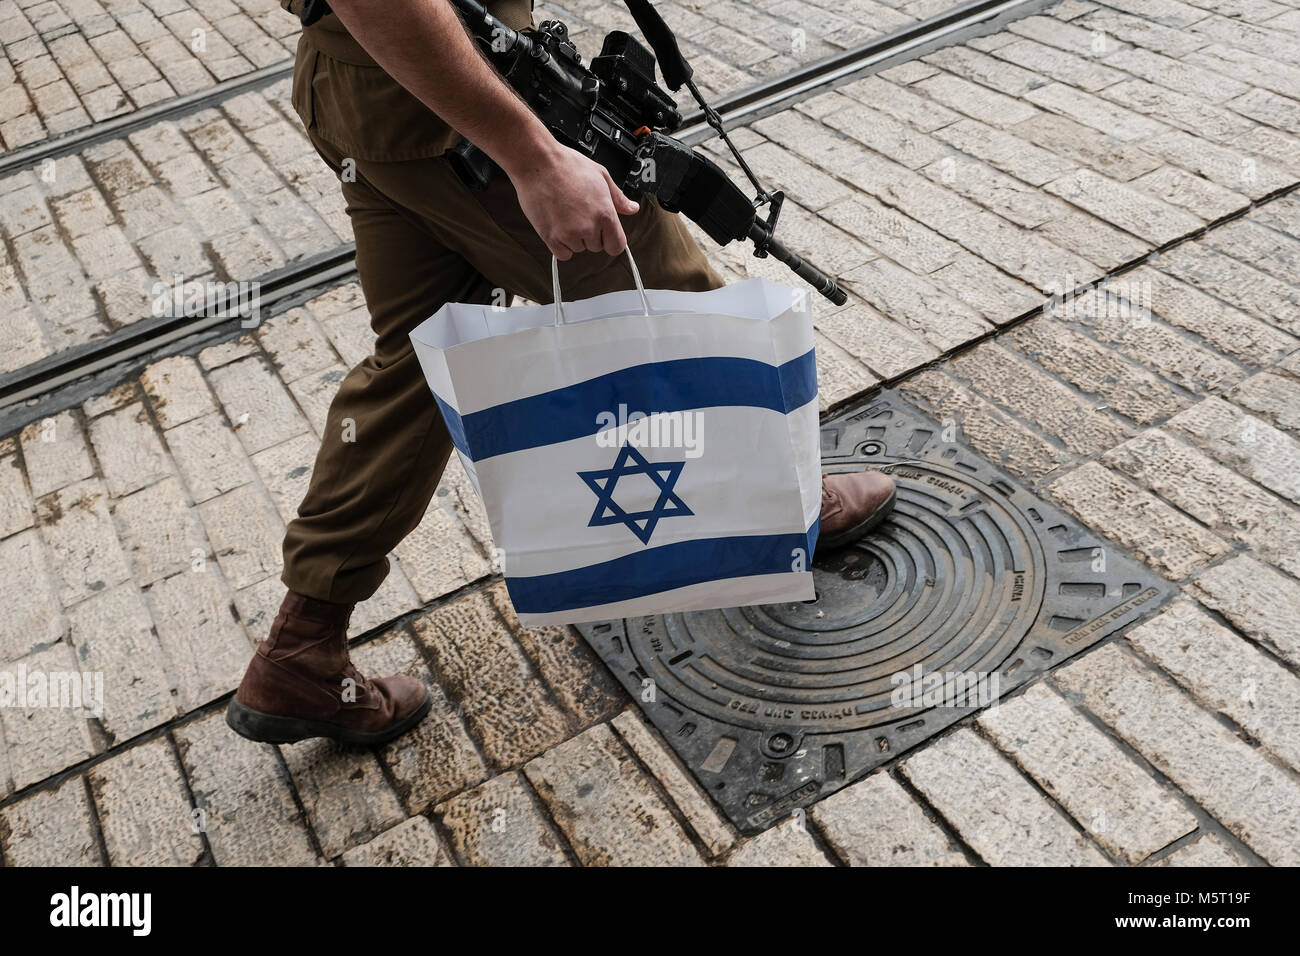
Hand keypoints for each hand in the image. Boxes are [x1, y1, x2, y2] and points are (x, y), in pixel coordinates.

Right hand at [508, 139, 639, 259]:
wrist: (537, 163)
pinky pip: (562, 254)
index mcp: (605, 213)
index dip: (611, 240)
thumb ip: (618, 198)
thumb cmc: (567, 165)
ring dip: (574, 237)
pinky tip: (557, 224)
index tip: (605, 235)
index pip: (617, 246)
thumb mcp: (601, 175)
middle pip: (596, 247)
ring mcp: (569, 234)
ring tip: (565, 213)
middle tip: (579, 212)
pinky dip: (560, 244)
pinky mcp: (551, 238)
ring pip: (578, 248)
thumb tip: (632, 208)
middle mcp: (589, 227)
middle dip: (591, 234)